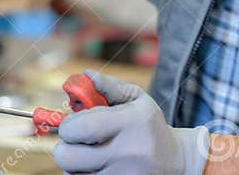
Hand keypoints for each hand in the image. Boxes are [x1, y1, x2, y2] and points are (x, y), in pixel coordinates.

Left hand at [54, 70, 208, 174]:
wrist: (174, 160)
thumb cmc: (148, 125)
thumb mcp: (136, 99)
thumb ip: (109, 87)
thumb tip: (85, 75)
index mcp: (131, 122)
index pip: (82, 127)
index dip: (68, 125)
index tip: (72, 123)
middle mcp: (127, 153)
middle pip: (69, 157)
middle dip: (64, 146)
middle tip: (75, 140)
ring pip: (72, 174)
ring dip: (74, 163)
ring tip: (89, 154)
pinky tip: (94, 166)